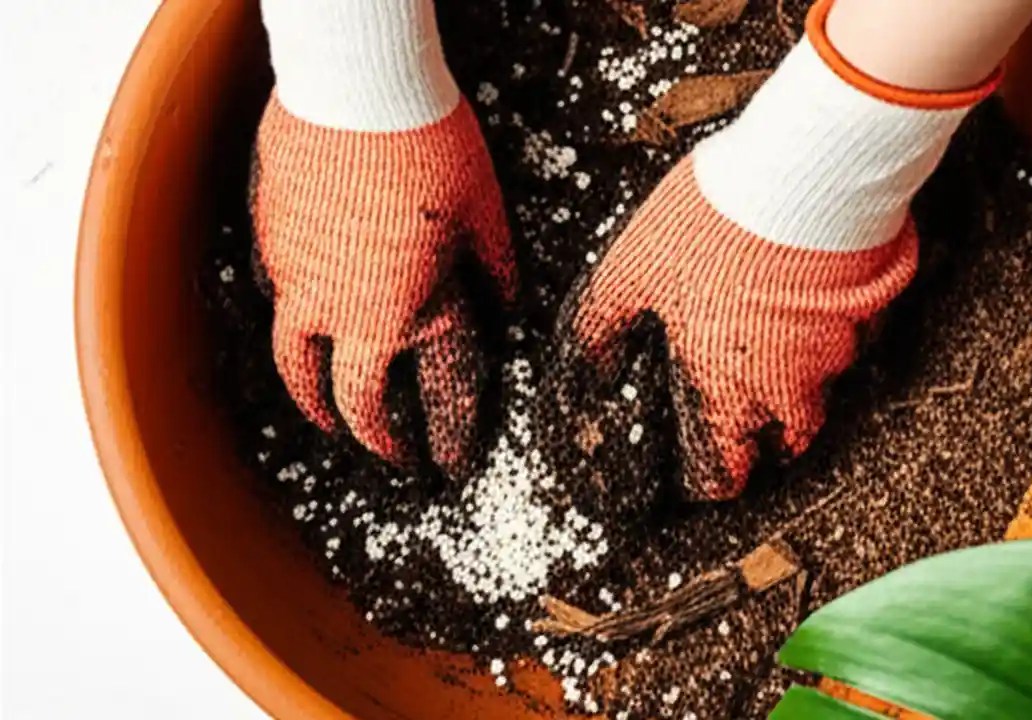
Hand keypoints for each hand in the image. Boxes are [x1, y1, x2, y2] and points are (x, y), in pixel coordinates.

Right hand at [252, 96, 514, 470]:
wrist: (355, 91)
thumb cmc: (433, 146)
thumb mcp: (485, 213)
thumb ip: (498, 270)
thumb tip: (511, 308)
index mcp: (420, 313)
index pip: (442, 395)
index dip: (452, 435)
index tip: (453, 463)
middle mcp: (354, 316)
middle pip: (360, 402)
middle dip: (381, 439)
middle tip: (397, 456)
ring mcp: (302, 286)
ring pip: (296, 366)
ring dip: (316, 403)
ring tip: (329, 419)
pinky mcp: (270, 248)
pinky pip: (278, 306)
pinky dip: (293, 328)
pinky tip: (303, 326)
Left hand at [573, 159, 915, 498]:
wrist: (803, 177)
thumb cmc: (710, 229)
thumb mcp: (629, 274)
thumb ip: (603, 326)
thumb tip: (584, 366)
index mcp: (726, 388)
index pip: (725, 474)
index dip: (712, 482)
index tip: (704, 476)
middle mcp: (788, 385)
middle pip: (788, 443)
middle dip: (769, 442)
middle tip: (751, 422)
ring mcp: (837, 348)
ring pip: (822, 388)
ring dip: (801, 381)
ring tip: (776, 348)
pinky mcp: (870, 307)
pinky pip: (855, 336)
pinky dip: (833, 330)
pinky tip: (811, 298)